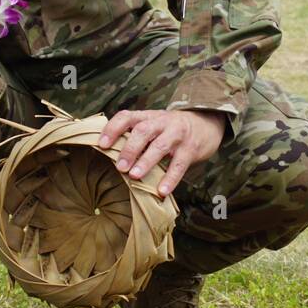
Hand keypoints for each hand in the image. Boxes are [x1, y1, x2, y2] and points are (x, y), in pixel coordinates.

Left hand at [97, 108, 225, 196]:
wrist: (206, 123)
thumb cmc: (169, 129)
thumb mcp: (152, 124)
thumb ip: (134, 135)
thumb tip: (107, 154)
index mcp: (147, 116)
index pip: (126, 117)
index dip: (113, 129)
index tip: (101, 144)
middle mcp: (162, 122)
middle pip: (143, 131)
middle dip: (130, 149)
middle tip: (120, 166)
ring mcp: (178, 134)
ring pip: (160, 146)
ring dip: (146, 162)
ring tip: (134, 176)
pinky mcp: (191, 149)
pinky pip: (179, 164)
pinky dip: (170, 178)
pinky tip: (161, 191)